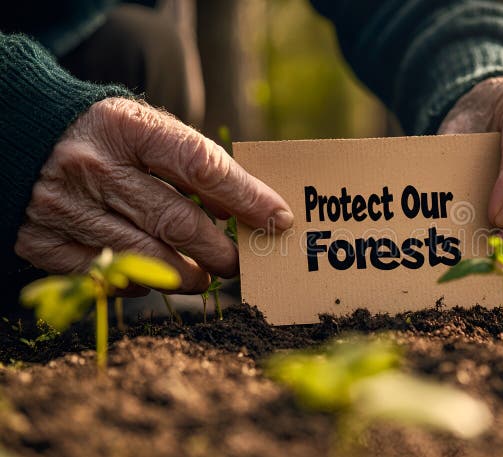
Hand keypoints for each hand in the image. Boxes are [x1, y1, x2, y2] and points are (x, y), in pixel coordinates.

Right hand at [15, 98, 293, 293]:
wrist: (18, 134)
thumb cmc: (105, 138)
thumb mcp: (145, 128)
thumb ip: (193, 163)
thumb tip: (247, 210)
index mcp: (127, 127)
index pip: (201, 166)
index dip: (247, 197)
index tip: (278, 220)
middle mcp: (93, 166)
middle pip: (177, 221)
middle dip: (220, 251)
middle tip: (239, 264)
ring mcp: (63, 206)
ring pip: (145, 258)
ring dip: (187, 276)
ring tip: (205, 277)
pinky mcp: (40, 240)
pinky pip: (105, 277)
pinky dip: (139, 283)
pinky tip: (155, 277)